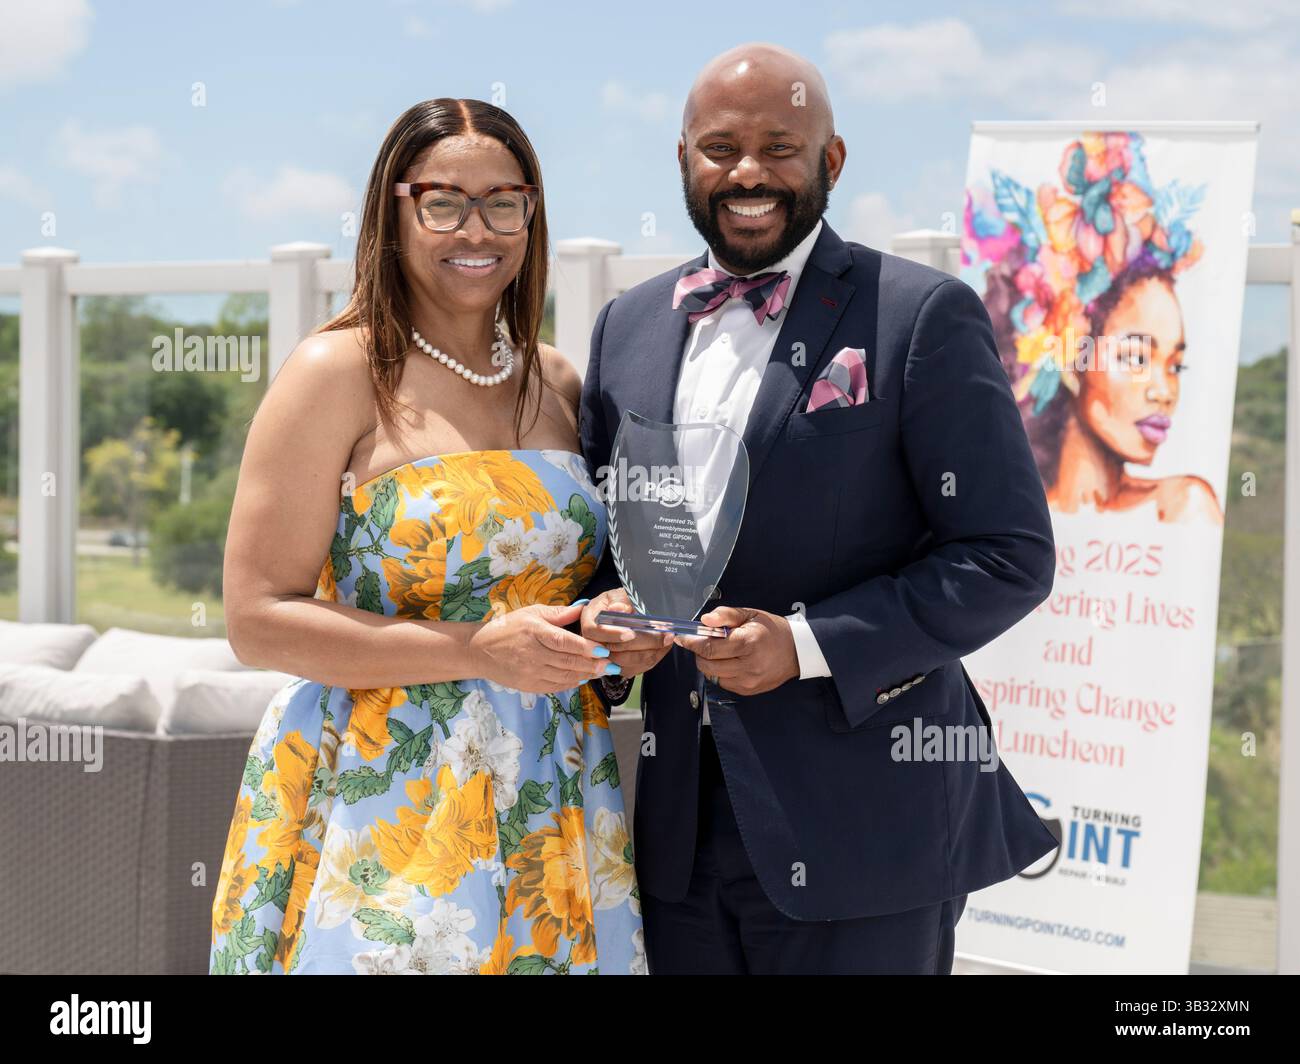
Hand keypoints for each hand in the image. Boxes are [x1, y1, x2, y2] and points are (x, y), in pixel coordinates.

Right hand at [469, 601, 619, 693]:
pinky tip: (584, 677)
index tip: (604, 649)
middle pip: (568, 662)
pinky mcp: (530, 686)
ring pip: (565, 676)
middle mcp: (533, 654)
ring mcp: (531, 673)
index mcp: (534, 632)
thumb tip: (585, 606)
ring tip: (604, 671)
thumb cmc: (508, 627)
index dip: (585, 647)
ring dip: (586, 675)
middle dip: (593, 665)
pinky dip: (572, 683)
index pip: (564, 642)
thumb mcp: (532, 613)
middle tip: (613, 664)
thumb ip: (559, 613)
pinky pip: (556, 686)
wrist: (480, 651)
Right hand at [579, 588, 673, 677]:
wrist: (625, 610)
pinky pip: (634, 669)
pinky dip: (650, 659)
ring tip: (667, 639)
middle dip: (641, 644)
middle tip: (663, 635)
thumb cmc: (621, 601)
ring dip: (649, 652)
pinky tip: (662, 647)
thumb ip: (620, 601)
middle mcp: (592, 641)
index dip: (612, 634)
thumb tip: (617, 609)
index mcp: (589, 619)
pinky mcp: (618, 667)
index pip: (593, 631)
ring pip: (624, 663)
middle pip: (611, 651)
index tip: (631, 633)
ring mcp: (604, 657)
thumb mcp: (620, 595)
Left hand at [673, 606, 799, 696]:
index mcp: (747, 642)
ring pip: (713, 675)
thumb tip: (704, 620)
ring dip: (710, 663)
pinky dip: (721, 673)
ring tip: (720, 652)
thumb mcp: (750, 614)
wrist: (797, 651)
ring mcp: (748, 680)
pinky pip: (724, 683)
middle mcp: (748, 665)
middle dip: (700, 653)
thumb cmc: (772, 630)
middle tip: (703, 643)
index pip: (709, 647)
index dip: (692, 643)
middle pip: (707, 665)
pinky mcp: (749, 690)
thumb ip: (726, 615)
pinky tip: (731, 662)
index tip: (684, 638)